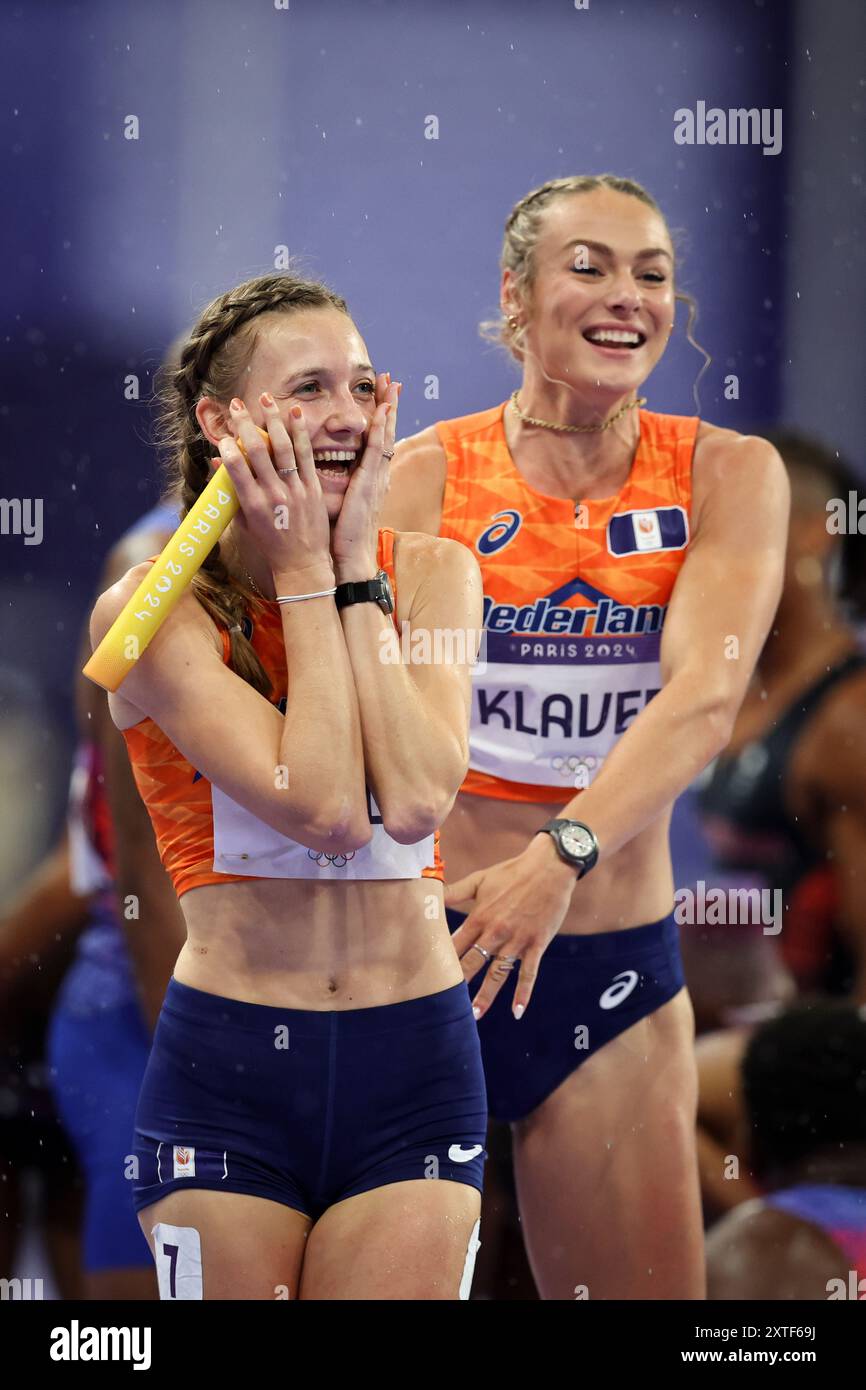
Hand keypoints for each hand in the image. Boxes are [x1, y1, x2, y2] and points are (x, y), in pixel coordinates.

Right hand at [216, 393, 332, 580]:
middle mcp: (273, 494)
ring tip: (265, 398)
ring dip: (272, 419)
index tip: (222, 433)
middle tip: (236, 404)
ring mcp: (295, 490)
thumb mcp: (245, 522)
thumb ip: (232, 492)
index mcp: (253, 504)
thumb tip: (217, 464)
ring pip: (283, 447)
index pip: (236, 466)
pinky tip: (295, 413)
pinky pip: (306, 455)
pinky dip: (300, 433)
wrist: (302, 565)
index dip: (227, 445)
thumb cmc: (271, 545)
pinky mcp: (313, 489)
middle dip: (244, 423)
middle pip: (257, 450)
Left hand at [332, 373, 399, 580]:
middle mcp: (376, 475)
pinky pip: (377, 451)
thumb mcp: (332, 505)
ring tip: (391, 383)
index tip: (379, 394)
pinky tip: (384, 411)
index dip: (377, 417)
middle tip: (391, 378)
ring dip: (389, 408)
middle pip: (384, 432)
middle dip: (388, 404)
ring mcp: (376, 478)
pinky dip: (382, 429)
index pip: (374, 441)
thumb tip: (303, 471)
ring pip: (384, 435)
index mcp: (367, 480)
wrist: (348, 559)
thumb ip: (323, 484)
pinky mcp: (370, 484)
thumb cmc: (334, 537)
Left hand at [444, 834, 576, 1019]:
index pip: (455, 944)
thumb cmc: (512, 872)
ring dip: (486, 995)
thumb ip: (455, 891)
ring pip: (498, 973)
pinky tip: (517, 1011)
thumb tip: (431, 892)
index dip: (442, 960)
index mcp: (479, 917)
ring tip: (475, 1015)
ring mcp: (517, 940)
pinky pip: (529, 973)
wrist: (549, 868)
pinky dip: (523, 993)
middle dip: (458, 984)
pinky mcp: (537, 944)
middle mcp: (496, 932)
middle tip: (445, 1004)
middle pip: (472, 963)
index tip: (429, 977)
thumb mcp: (480, 878)